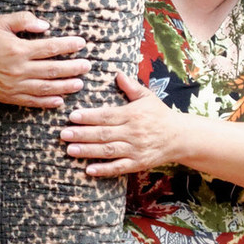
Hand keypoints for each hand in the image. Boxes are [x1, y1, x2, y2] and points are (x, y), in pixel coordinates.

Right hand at [0, 11, 89, 107]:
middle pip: (53, 70)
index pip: (51, 48)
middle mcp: (18, 69)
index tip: (82, 43)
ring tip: (80, 84)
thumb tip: (46, 25)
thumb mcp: (0, 22)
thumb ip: (23, 20)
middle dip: (73, 68)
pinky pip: (31, 102)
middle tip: (88, 66)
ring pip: (46, 88)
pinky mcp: (8, 96)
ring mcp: (13, 85)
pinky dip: (47, 103)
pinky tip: (60, 101)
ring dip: (65, 87)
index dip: (68, 46)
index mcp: (18, 49)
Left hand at [62, 73, 181, 178]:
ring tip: (70, 150)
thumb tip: (117, 73)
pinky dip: (104, 169)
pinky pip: (119, 167)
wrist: (180, 137)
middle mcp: (134, 132)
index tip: (72, 116)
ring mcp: (136, 149)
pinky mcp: (138, 163)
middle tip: (63, 134)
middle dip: (82, 134)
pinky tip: (89, 170)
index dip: (89, 116)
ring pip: (108, 150)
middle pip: (104, 134)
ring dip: (88, 151)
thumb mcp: (148, 97)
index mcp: (133, 115)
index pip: (107, 116)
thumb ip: (131, 87)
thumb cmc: (160, 115)